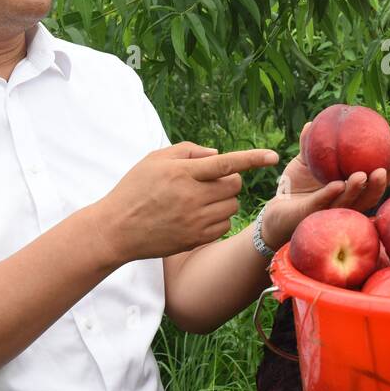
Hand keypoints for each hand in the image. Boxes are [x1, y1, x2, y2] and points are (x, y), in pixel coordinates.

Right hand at [93, 142, 278, 262]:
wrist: (116, 230)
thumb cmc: (134, 189)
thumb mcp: (154, 160)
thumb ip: (188, 151)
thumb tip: (218, 154)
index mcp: (182, 173)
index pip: (226, 163)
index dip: (252, 159)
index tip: (273, 156)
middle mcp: (192, 197)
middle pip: (234, 185)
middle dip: (228, 180)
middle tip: (208, 181)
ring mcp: (195, 221)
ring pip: (231, 205)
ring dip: (223, 199)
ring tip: (198, 200)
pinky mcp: (196, 239)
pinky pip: (224, 225)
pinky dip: (218, 218)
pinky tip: (197, 216)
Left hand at [260, 122, 389, 248]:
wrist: (276, 210)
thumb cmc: (296, 187)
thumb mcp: (304, 163)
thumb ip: (310, 145)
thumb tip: (312, 123)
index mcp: (351, 190)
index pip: (376, 180)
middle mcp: (346, 204)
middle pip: (371, 196)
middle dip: (381, 183)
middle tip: (383, 168)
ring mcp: (331, 213)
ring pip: (350, 203)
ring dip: (358, 190)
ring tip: (363, 175)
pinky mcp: (314, 217)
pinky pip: (323, 204)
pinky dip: (330, 194)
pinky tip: (337, 185)